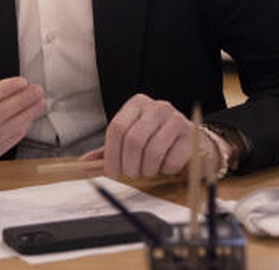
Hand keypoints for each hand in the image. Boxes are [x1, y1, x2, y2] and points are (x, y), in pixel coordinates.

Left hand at [80, 93, 218, 178]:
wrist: (194, 143)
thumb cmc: (156, 140)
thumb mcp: (130, 141)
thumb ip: (108, 151)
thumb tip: (84, 163)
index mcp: (137, 104)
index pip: (117, 128)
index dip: (111, 154)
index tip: (111, 173)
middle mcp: (157, 107)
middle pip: (133, 140)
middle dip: (128, 165)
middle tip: (130, 175)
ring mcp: (176, 120)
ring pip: (152, 152)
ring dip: (147, 169)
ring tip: (147, 171)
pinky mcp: (192, 136)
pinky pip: (172, 160)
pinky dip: (166, 170)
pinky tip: (166, 166)